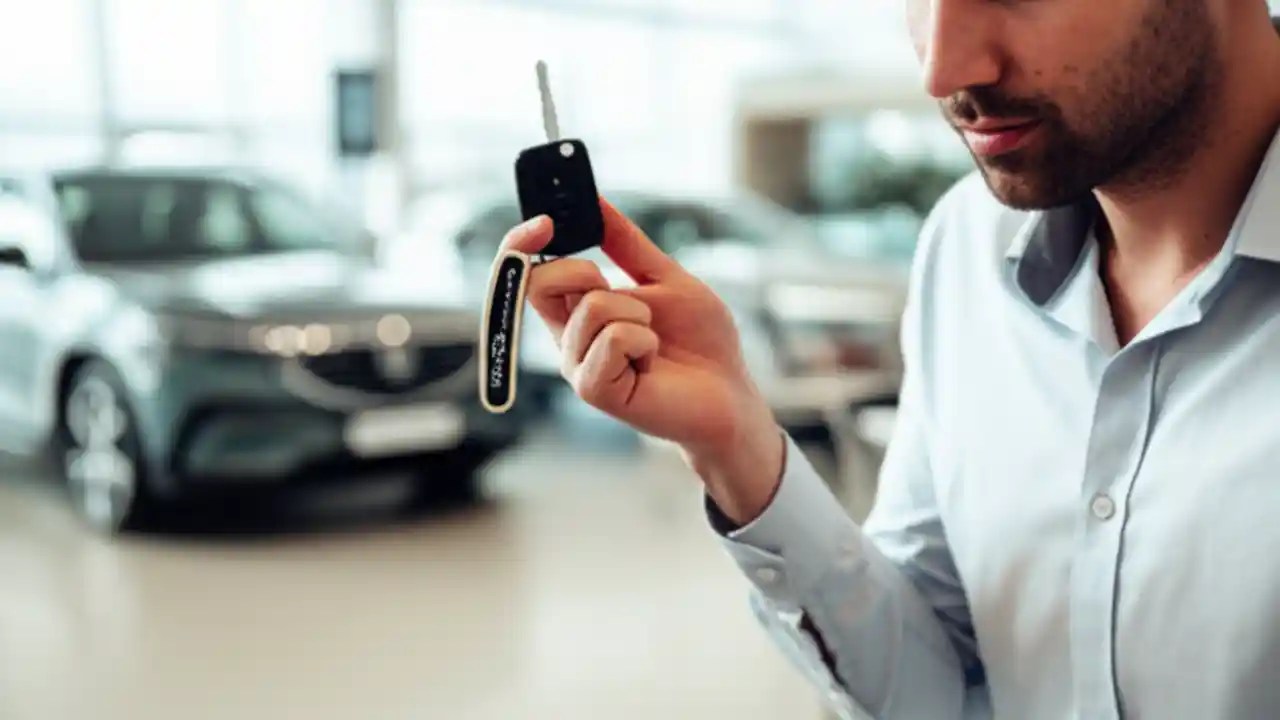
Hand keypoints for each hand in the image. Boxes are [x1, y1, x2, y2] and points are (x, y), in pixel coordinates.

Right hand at [497, 198, 784, 522]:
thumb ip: (626, 242)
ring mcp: (578, 367)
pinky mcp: (594, 390)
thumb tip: (596, 200)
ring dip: (639, 314)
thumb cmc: (700, 343)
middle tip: (634, 299)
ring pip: (591, 307)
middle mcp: (569, 340)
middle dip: (586, 271)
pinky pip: (612, 338)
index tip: (547, 220)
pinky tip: (652, 362)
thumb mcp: (665, 277)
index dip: (522, 243)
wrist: (729, 393)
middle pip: (540, 282)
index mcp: (577, 312)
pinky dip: (644, 341)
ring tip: (655, 340)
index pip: (526, 273)